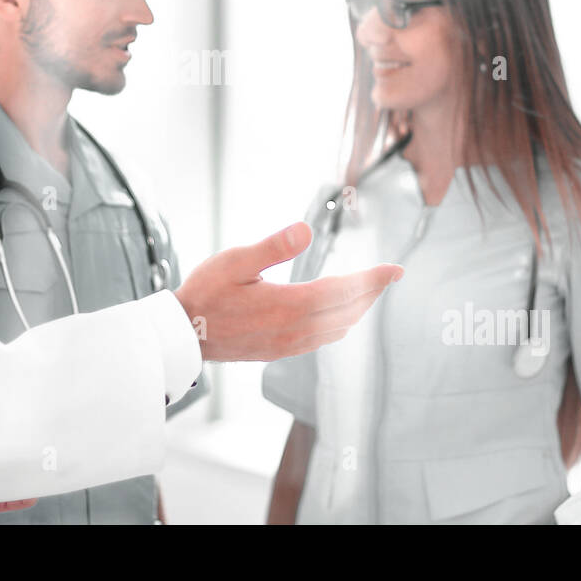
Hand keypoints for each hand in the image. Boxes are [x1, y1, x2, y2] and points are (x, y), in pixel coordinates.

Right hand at [174, 221, 401, 361]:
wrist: (185, 333)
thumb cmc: (206, 292)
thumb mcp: (235, 261)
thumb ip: (273, 246)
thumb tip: (306, 230)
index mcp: (288, 305)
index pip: (343, 291)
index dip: (372, 279)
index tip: (395, 269)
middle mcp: (294, 329)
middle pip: (347, 312)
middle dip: (371, 292)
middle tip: (389, 276)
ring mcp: (289, 344)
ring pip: (338, 328)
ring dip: (358, 309)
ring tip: (370, 292)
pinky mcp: (281, 351)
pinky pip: (322, 340)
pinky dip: (340, 324)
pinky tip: (339, 316)